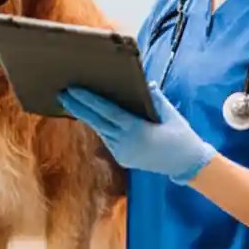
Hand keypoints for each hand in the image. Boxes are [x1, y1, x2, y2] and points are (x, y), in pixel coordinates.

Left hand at [57, 82, 216, 183]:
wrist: (186, 165)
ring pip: (100, 131)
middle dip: (77, 107)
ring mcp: (122, 153)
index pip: (106, 113)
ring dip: (86, 116)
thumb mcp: (170, 114)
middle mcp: (125, 144)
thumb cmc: (181, 136)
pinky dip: (99, 126)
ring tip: (71, 101)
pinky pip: (107, 139)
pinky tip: (90, 115)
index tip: (73, 90)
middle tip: (61, 93)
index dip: (88, 101)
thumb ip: (155, 98)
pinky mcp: (123, 158)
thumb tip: (143, 82)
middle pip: (96, 122)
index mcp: (137, 131)